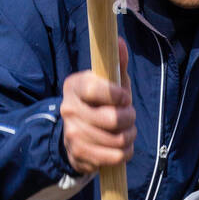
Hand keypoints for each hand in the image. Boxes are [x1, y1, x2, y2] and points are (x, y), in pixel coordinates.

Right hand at [60, 38, 135, 173]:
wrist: (77, 133)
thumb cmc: (99, 102)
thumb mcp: (108, 81)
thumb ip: (116, 63)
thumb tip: (120, 43)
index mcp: (74, 86)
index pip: (95, 89)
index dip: (117, 95)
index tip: (125, 97)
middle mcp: (68, 109)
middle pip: (111, 119)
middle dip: (129, 118)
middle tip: (129, 117)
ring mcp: (72, 134)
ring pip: (115, 139)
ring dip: (129, 137)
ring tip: (127, 132)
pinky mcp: (78, 155)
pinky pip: (113, 157)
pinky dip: (124, 153)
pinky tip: (122, 147)